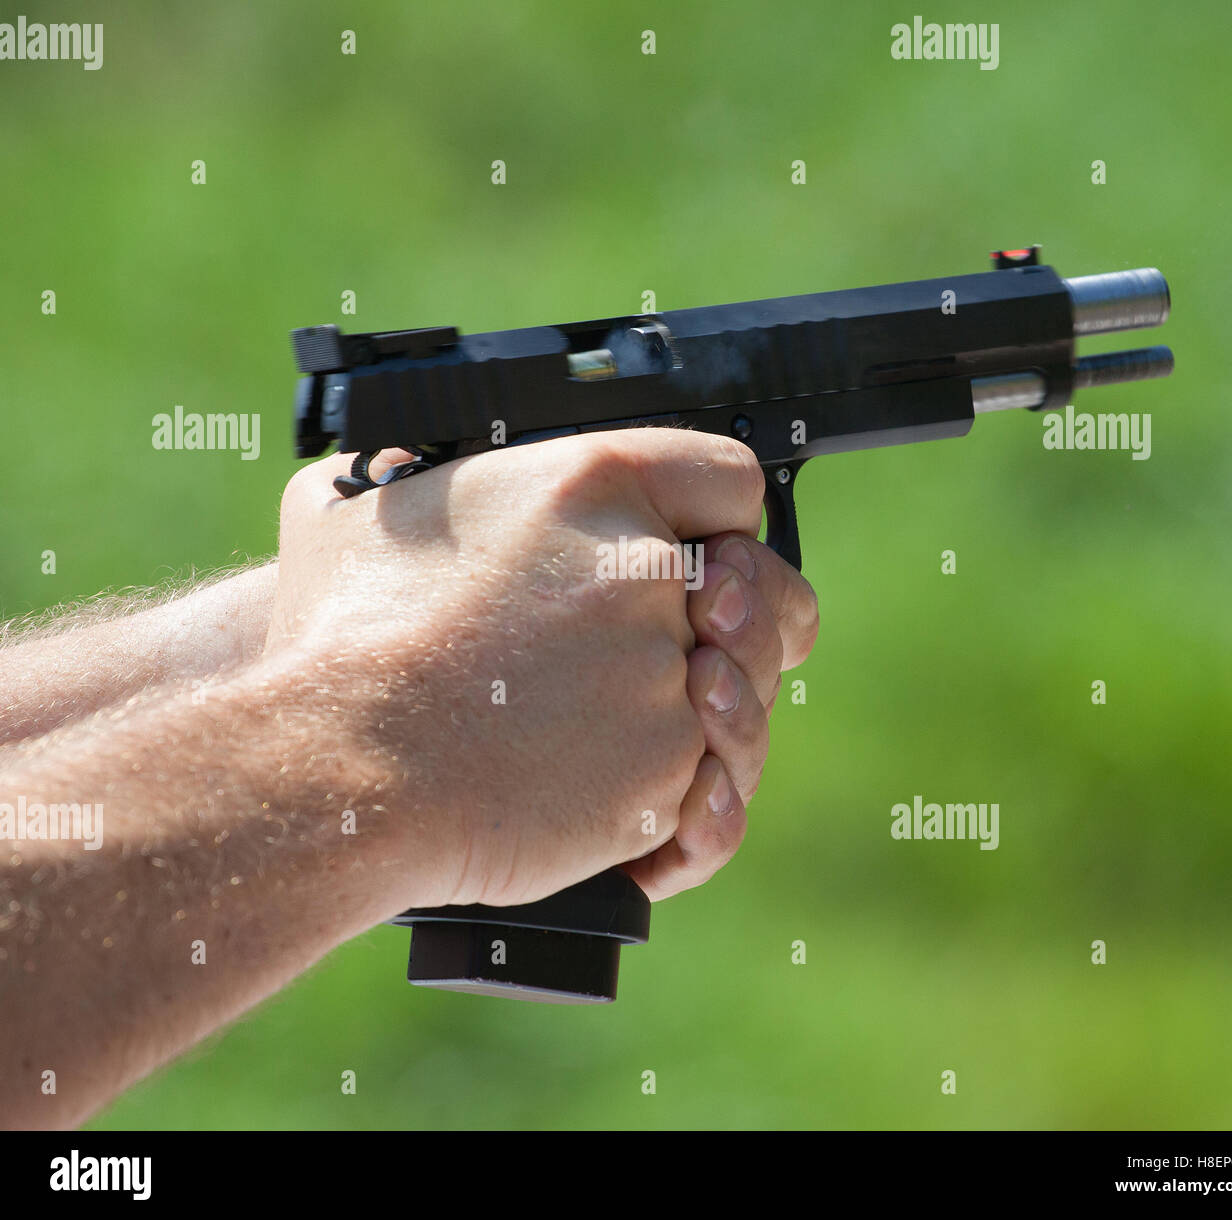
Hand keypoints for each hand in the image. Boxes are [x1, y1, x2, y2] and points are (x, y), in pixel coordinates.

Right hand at [267, 430, 817, 909]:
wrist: (338, 766)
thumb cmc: (340, 638)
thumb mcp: (360, 511)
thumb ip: (419, 477)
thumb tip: (411, 474)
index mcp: (596, 486)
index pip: (726, 479)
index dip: (717, 516)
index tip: (698, 547)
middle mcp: (652, 576)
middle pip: (763, 593)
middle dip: (742, 620)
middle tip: (695, 645)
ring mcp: (666, 682)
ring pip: (745, 700)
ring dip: (717, 714)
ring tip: (649, 724)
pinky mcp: (662, 778)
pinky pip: (715, 793)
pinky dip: (697, 803)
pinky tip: (667, 795)